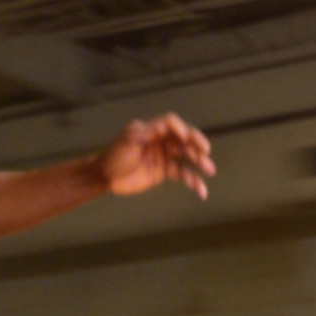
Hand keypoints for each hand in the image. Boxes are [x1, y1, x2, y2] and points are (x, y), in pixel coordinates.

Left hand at [99, 114, 214, 200]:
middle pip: (183, 140)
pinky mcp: (165, 172)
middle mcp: (161, 141)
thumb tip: (174, 124)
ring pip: (186, 157)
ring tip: (210, 170)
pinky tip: (201, 191)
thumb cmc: (115, 155)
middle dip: (196, 145)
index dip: (181, 129)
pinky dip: (193, 182)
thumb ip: (151, 131)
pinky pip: (183, 174)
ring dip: (199, 162)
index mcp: (153, 130)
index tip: (186, 138)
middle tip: (206, 151)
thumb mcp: (130, 139)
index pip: (172, 125)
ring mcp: (164, 157)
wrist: (105, 177)